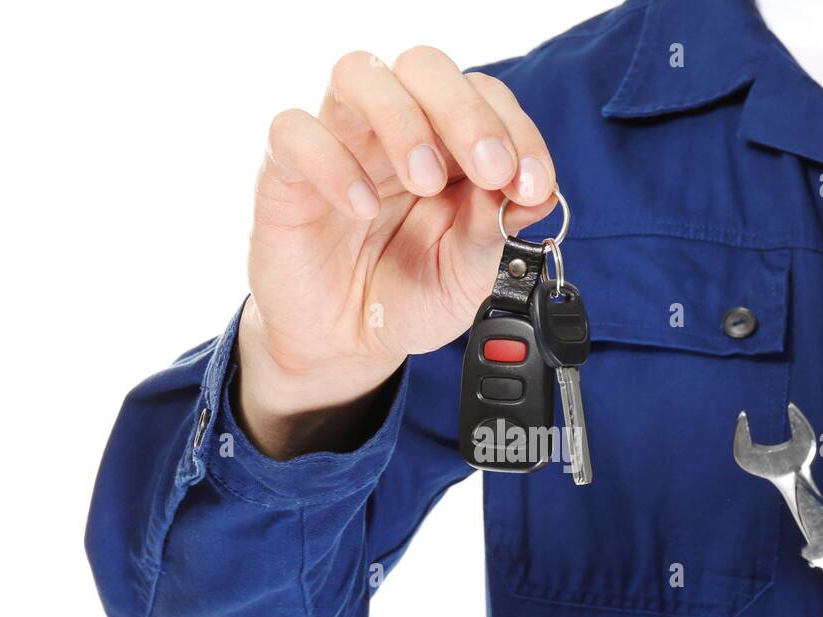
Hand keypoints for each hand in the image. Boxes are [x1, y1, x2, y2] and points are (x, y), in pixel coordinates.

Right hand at [237, 47, 559, 456]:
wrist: (348, 344)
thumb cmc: (409, 297)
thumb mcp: (466, 277)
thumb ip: (495, 232)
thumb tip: (535, 196)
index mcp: (449, 146)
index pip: (485, 97)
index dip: (516, 131)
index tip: (532, 185)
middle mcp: (395, 130)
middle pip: (424, 67)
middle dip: (465, 112)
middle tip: (490, 170)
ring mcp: (340, 143)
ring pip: (358, 74)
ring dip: (403, 120)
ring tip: (423, 183)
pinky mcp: (287, 170)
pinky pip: (296, 133)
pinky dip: (332, 164)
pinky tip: (362, 209)